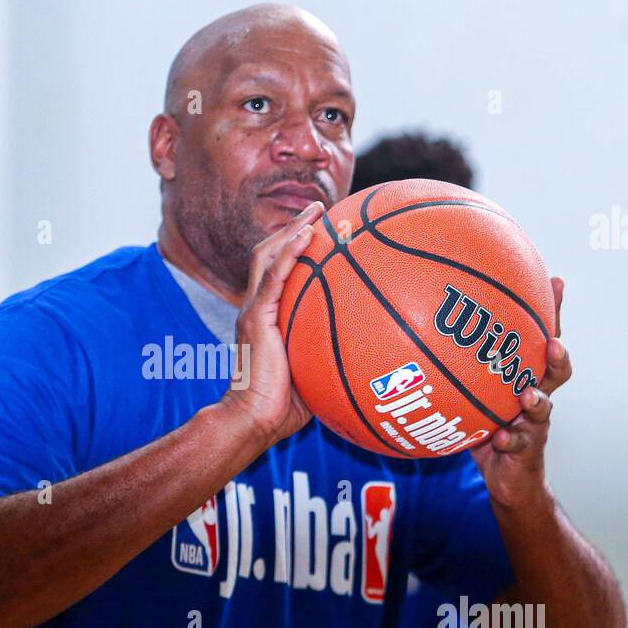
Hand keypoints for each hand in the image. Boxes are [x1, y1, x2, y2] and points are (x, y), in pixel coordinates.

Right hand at [220, 201, 322, 447]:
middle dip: (296, 227)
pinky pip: (272, 277)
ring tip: (316, 211)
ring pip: (268, 256)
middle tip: (321, 208)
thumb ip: (334, 353)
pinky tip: (306, 236)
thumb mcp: (316, 372)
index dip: (298, 248)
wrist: (256, 419)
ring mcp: (254, 310)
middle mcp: (258, 307)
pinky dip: (288, 253)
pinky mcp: (256, 318)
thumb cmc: (286, 407)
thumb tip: (373, 351)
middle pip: (272, 253)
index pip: (280, 272)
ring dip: (292, 230)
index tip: (324, 232)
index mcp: (269, 316)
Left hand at [470, 276, 572, 510]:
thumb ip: (454, 372)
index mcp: (523, 377)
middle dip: (557, 354)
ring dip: (537, 400)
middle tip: (553, 342)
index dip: (551, 313)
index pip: (539, 341)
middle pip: (555, 371)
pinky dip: (510, 439)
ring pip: (543, 407)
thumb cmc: (485, 430)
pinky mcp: (526, 450)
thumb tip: (417, 333)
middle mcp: (534, 396)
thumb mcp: (470, 398)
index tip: (555, 283)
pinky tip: (500, 437)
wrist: (507, 480)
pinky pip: (520, 443)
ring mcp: (533, 425)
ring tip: (528, 395)